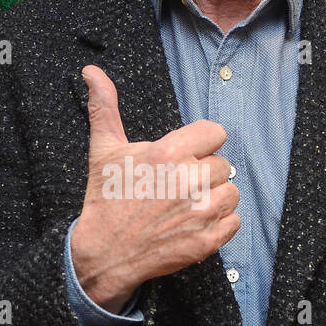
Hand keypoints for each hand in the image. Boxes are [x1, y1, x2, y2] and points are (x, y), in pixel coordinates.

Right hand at [69, 65, 239, 311]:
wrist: (103, 254)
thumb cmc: (105, 199)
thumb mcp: (103, 150)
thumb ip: (104, 108)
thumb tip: (91, 72)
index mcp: (169, 153)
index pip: (215, 133)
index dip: (200, 144)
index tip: (184, 156)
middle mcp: (189, 181)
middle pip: (224, 164)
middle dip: (204, 173)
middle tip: (177, 186)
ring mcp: (200, 213)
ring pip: (232, 192)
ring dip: (215, 198)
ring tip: (187, 205)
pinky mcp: (207, 241)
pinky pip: (234, 222)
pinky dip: (219, 224)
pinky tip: (194, 223)